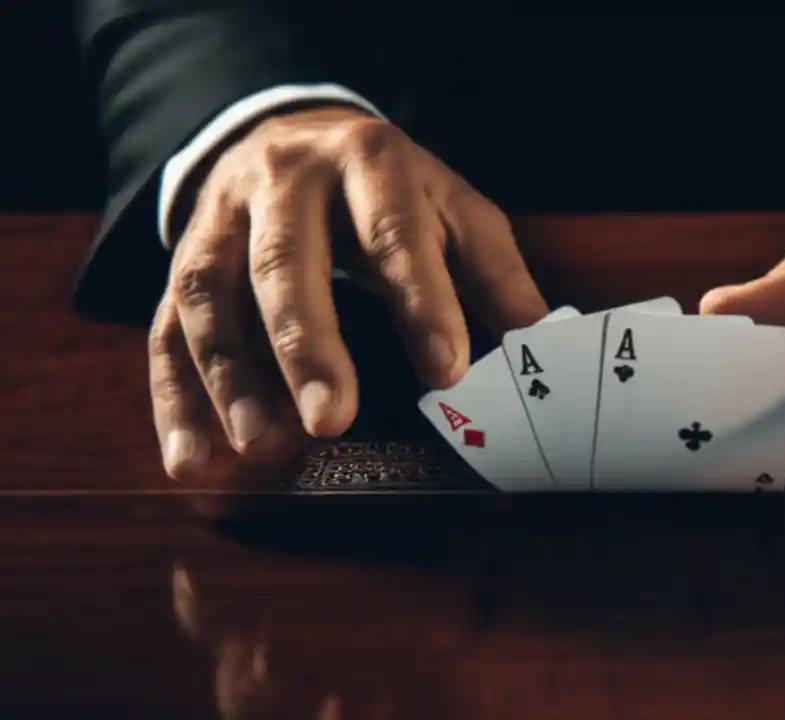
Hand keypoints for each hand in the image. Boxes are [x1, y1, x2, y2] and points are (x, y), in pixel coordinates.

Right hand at [150, 107, 547, 479]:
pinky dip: (173, 401)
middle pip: (284, 261)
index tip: (446, 372)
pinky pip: (166, 329)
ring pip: (210, 296)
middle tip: (330, 420)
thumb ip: (493, 272)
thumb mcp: (449, 207)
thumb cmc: (385, 188)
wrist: (290, 135)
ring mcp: (222, 220)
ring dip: (231, 377)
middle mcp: (284, 183)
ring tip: (262, 446)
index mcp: (368, 163)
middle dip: (305, 343)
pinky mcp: (181, 262)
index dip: (422, 302)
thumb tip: (543, 343)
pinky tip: (192, 459)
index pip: (393, 232)